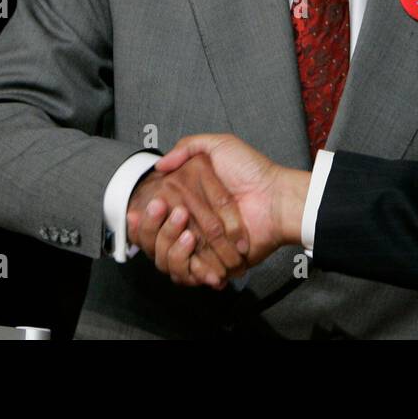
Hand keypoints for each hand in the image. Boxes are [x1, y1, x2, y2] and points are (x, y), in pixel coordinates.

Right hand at [126, 154, 247, 288]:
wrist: (276, 198)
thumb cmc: (252, 171)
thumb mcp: (220, 145)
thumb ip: (189, 147)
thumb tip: (160, 163)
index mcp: (188, 200)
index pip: (156, 215)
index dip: (146, 216)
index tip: (141, 210)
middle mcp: (191, 224)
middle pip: (158, 238)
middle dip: (162, 230)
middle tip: (177, 216)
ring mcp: (201, 245)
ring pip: (169, 258)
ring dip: (176, 249)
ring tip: (190, 235)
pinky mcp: (214, 262)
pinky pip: (191, 273)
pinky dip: (193, 267)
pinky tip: (194, 250)